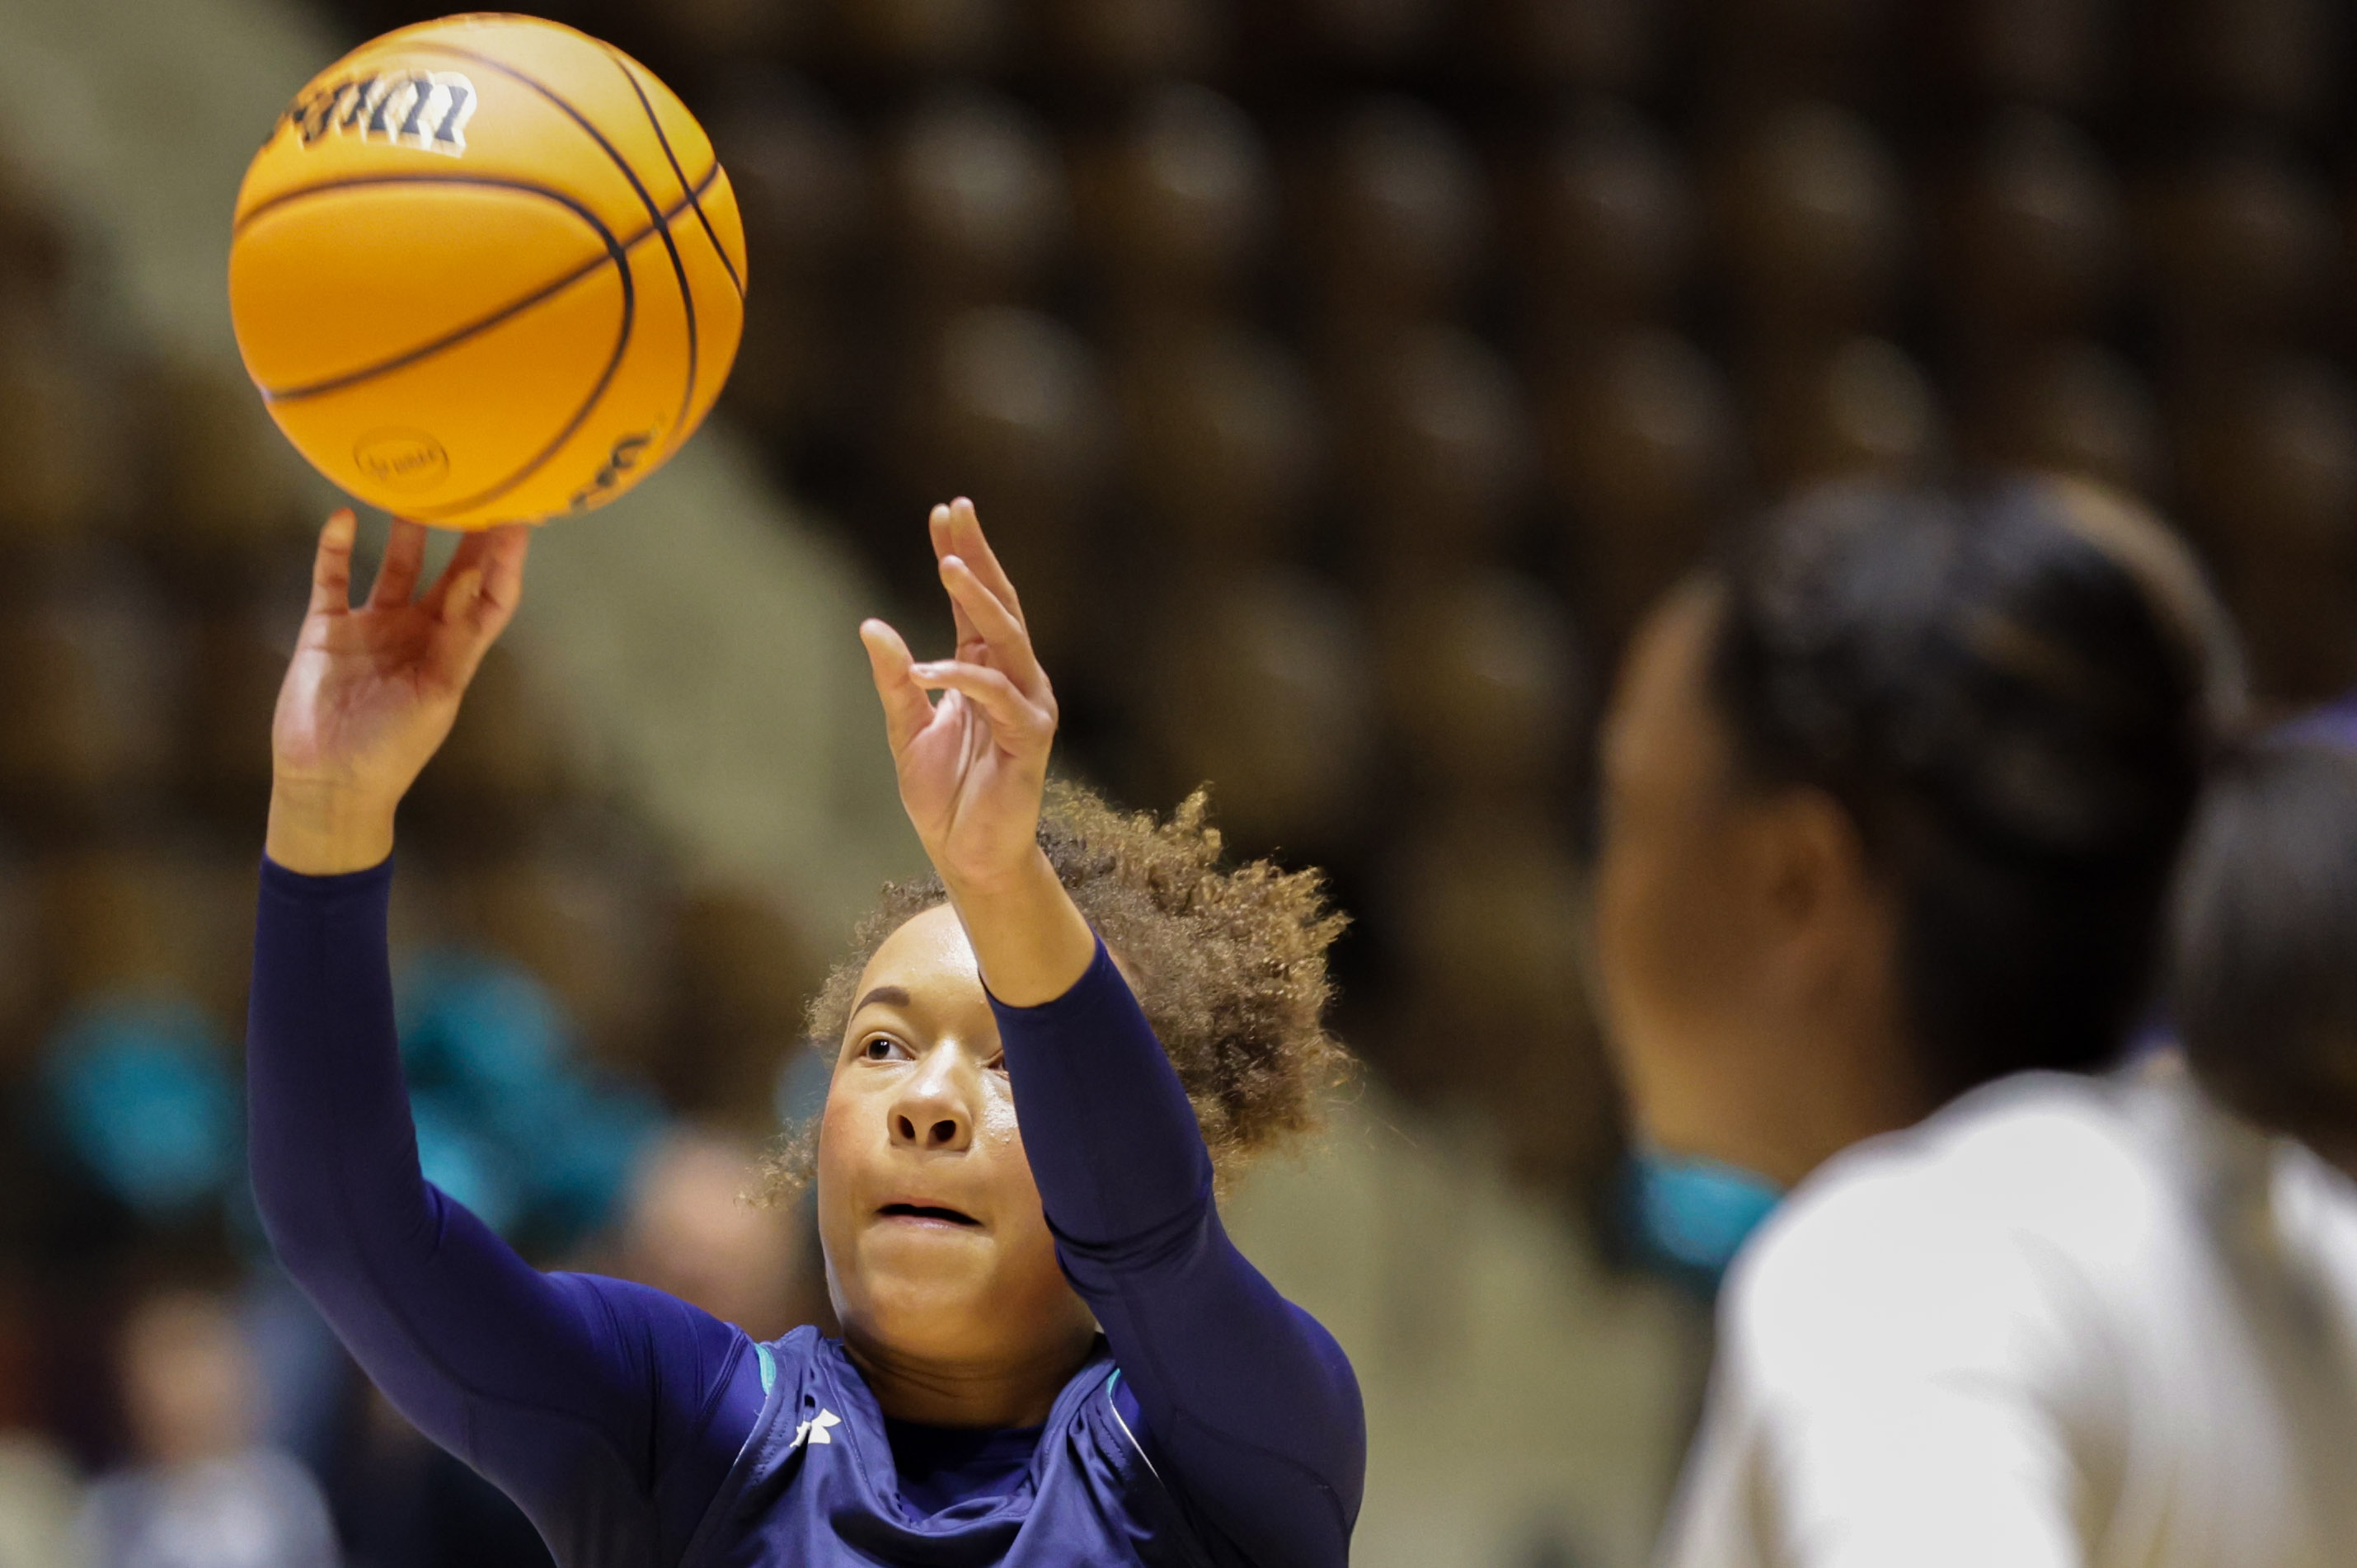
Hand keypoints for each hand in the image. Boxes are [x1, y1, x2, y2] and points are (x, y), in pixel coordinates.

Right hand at [268, 511, 529, 873]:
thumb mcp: (437, 693)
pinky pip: (333, 579)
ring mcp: (373, 627)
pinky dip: (337, 549)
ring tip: (417, 487)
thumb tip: (476, 574)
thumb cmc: (392, 746)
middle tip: (480, 485)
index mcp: (454, 650)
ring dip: (408, 530)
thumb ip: (457, 635)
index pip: (492, 595)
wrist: (328, 780)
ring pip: (397, 566)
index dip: (507, 560)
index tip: (520, 518)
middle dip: (468, 534)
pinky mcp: (328, 628)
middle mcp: (418, 631)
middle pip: (452, 572)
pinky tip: (344, 516)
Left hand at [860, 498, 1056, 896]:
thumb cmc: (945, 795)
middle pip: (1000, 605)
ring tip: (948, 566)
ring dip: (979, 601)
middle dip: (978, 556)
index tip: (944, 512)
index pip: (976, 602)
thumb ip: (895, 679)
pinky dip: (962, 680)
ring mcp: (1027, 707)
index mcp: (986, 671)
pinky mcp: (1030, 740)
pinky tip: (925, 669)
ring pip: (1008, 639)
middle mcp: (1014, 679)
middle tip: (956, 512)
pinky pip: (997, 698)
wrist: (967, 855)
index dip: (963, 555)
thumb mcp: (907, 729)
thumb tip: (872, 626)